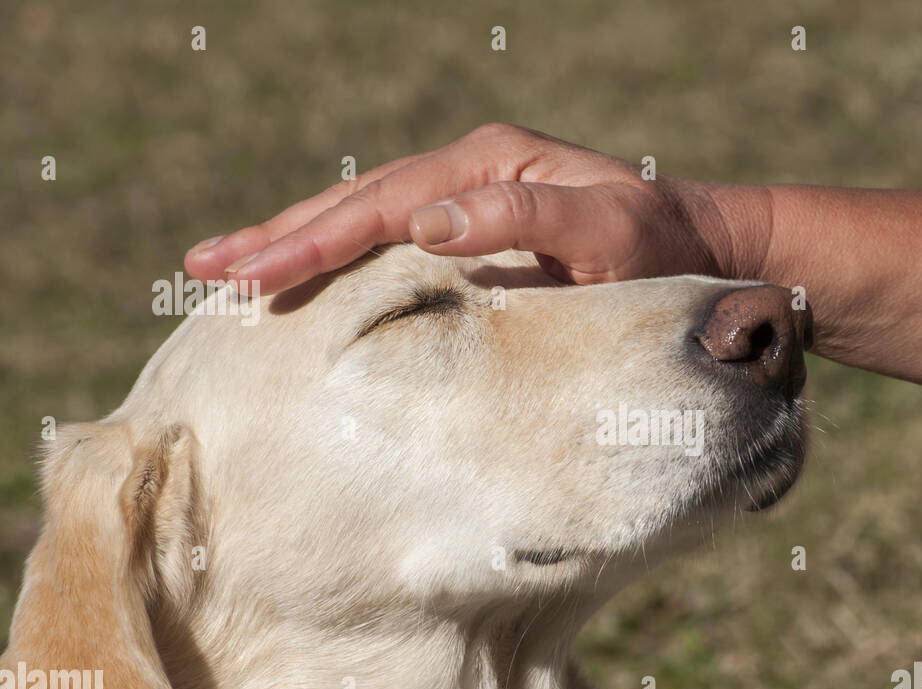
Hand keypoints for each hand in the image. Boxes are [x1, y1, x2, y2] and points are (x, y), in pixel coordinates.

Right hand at [184, 123, 770, 293]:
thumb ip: (528, 218)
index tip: (250, 274)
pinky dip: (344, 257)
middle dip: (280, 237)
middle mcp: (471, 172)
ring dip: (299, 244)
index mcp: (489, 166)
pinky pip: (395, 240)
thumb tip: (425, 222)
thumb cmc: (662, 250)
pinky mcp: (480, 226)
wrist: (703, 248)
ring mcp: (472, 196)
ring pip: (366, 218)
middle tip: (205, 267)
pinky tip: (312, 276)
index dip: (310, 241)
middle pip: (355, 203)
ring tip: (231, 269)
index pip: (379, 206)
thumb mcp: (609, 230)